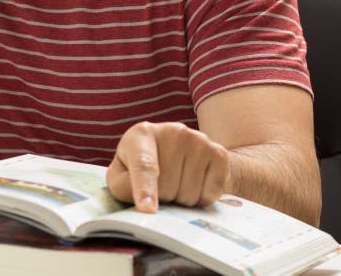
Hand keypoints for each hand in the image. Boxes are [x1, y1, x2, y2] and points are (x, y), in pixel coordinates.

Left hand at [106, 121, 229, 212]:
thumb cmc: (146, 167)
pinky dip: (201, 200)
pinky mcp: (218, 154)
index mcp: (142, 134)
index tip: (147, 208)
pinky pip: (210, 194)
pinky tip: (195, 185)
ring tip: (177, 184)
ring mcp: (198, 140)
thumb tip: (141, 203)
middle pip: (166, 185)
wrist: (185, 155)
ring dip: (181, 200)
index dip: (144, 188)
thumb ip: (123, 187)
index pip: (144, 165)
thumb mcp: (123, 174)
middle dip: (162, 198)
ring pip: (189, 193)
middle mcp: (171, 131)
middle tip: (161, 188)